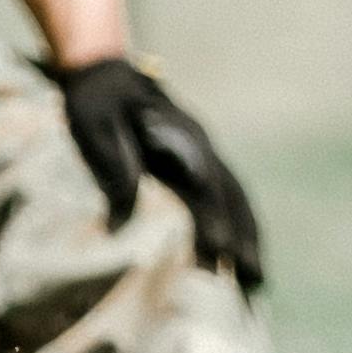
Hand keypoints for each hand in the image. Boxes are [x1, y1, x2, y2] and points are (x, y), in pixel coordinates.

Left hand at [54, 53, 265, 288]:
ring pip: (237, 199)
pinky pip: (227, 197)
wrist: (102, 69)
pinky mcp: (196, 162)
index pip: (205, 185)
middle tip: (254, 283)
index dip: (214, 220)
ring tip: (256, 282)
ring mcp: (204, 153)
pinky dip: (239, 226)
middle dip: (246, 239)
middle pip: (234, 197)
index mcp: (182, 137)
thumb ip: (113, 168)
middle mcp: (202, 147)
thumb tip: (118, 226)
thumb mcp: (95, 128)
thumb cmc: (96, 100)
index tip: (220, 254)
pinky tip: (238, 253)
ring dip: (249, 237)